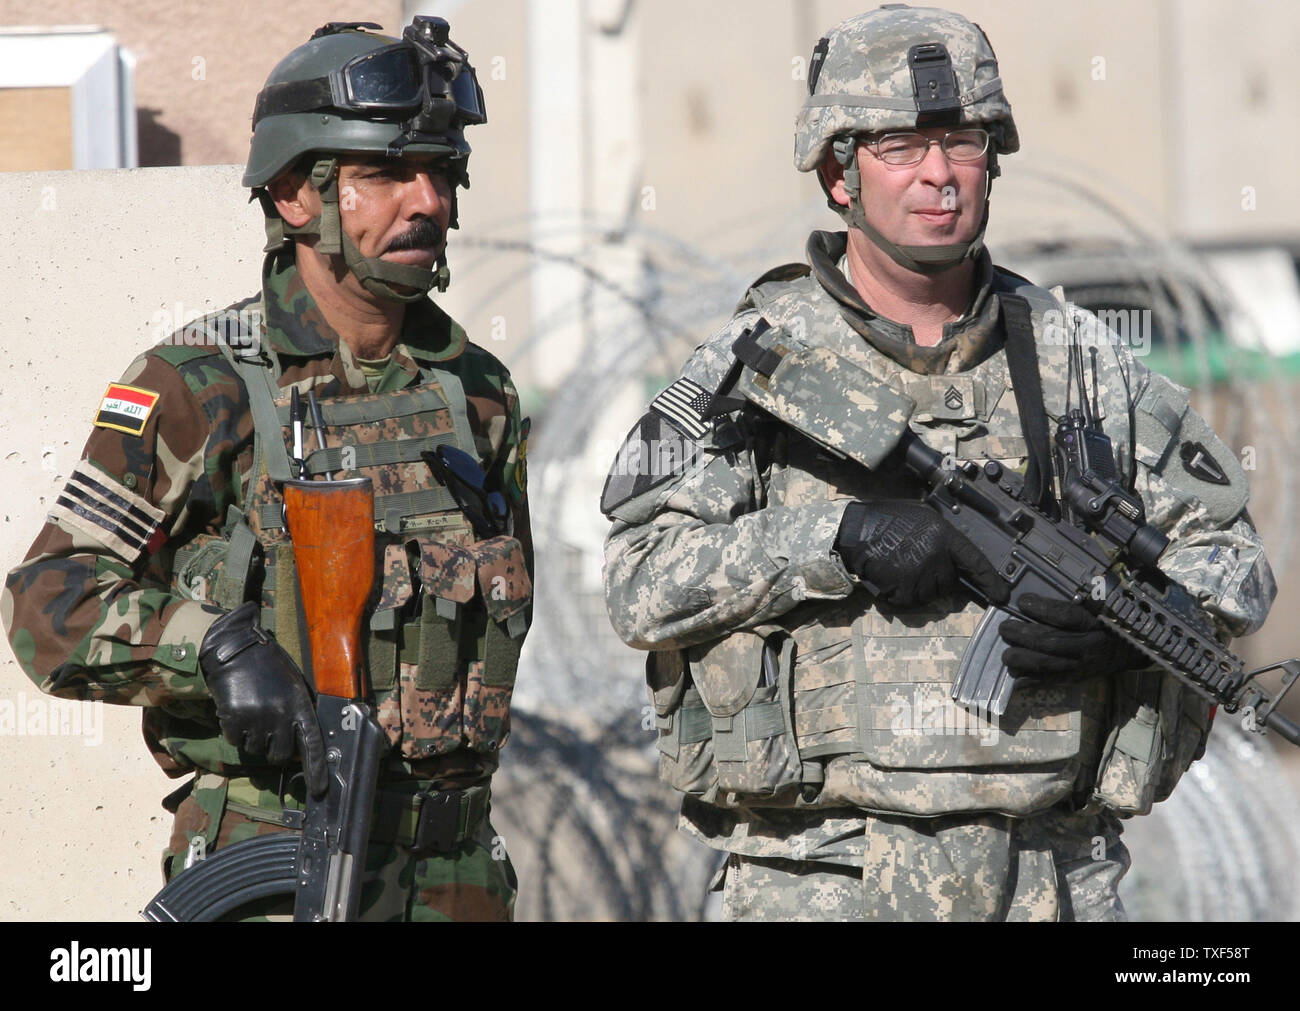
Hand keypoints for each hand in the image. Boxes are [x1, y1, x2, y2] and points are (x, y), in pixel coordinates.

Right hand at [199, 601, 327, 795]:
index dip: (316, 770)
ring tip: (252, 713)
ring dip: (253, 739)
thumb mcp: (293, 684)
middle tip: (269, 731)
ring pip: (256, 750)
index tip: (318, 790)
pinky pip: (235, 740)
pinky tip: (237, 711)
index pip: (313, 744)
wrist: (235, 649)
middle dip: (275, 750)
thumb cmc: (268, 666)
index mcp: (299, 704)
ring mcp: (257, 717)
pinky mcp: (234, 717)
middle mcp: (281, 714)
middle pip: (280, 755)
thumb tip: (301, 742)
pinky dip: (235, 732)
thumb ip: (298, 711)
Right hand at [835, 500, 1008, 607]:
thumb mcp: (926, 516)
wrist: (859, 531)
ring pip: (932, 593)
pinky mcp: (905, 592)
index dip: (991, 582)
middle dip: (939, 575)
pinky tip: (893, 575)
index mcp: (945, 538)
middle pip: (950, 582)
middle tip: (917, 560)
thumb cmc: (890, 519)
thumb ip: (945, 536)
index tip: (1002, 595)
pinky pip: (913, 600)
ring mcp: (921, 578)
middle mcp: (938, 559)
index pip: (976, 564)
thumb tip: (959, 556)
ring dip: (921, 585)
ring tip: (902, 565)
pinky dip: (904, 592)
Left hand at [999, 593, 1147, 678]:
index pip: (1067, 615)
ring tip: (1007, 654)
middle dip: (1023, 635)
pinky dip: (1029, 679)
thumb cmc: (1106, 623)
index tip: (1023, 601)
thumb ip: (1077, 599)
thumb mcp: (1099, 606)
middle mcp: (1087, 646)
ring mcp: (1080, 665)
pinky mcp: (1074, 679)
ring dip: (1022, 659)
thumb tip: (1046, 592)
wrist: (1127, 652)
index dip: (1042, 608)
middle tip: (1005, 628)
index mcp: (1094, 623)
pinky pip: (1049, 681)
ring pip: (1047, 664)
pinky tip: (1015, 673)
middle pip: (1051, 642)